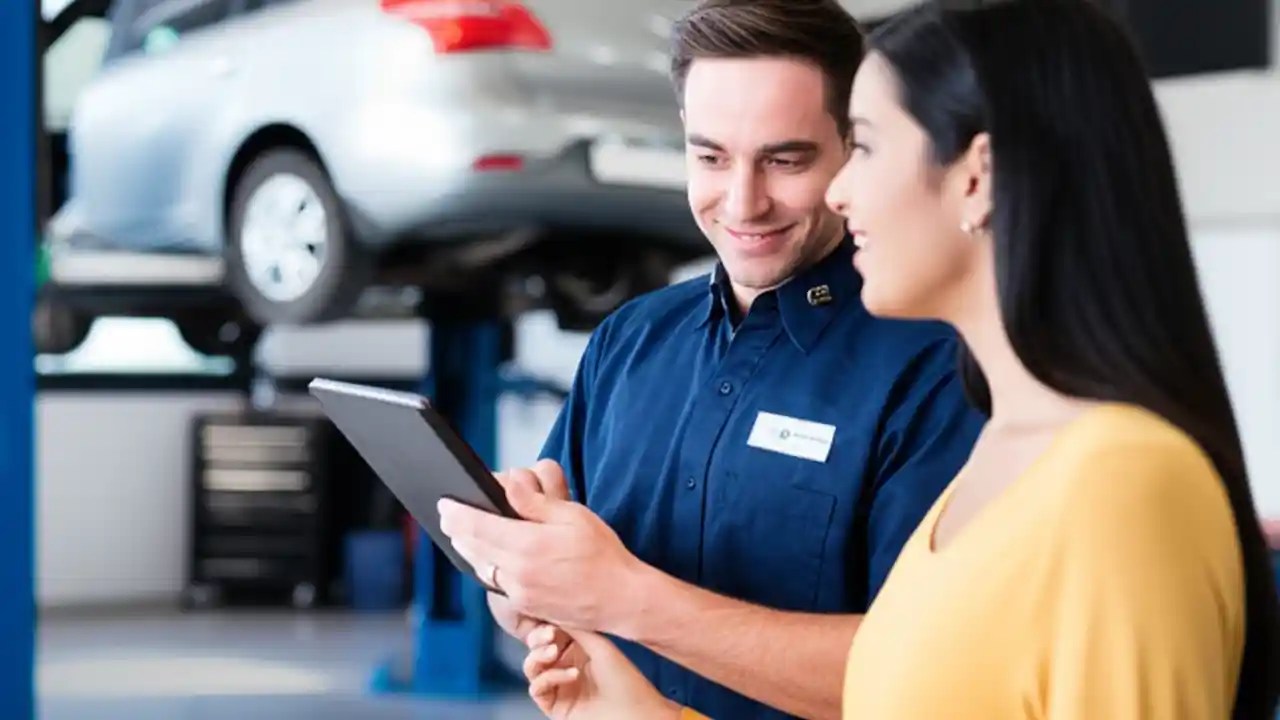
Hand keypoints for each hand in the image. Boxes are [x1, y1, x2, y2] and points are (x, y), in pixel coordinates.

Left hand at [438, 463, 648, 635]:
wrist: (620, 598)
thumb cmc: (602, 554)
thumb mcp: (573, 516)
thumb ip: (535, 503)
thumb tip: (510, 484)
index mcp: (528, 546)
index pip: (477, 527)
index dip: (455, 514)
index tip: (443, 503)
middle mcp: (517, 573)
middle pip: (472, 548)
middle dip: (457, 530)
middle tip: (448, 515)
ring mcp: (519, 593)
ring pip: (481, 567)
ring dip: (469, 549)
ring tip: (463, 533)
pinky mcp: (525, 606)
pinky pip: (496, 582)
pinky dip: (488, 566)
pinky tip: (490, 556)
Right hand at [524, 623, 681, 719]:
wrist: (634, 713)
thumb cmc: (625, 680)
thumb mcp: (600, 646)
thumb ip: (575, 629)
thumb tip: (554, 611)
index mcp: (578, 648)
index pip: (551, 632)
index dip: (545, 623)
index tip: (546, 616)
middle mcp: (565, 664)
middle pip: (536, 647)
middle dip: (538, 638)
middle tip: (548, 634)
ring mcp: (558, 685)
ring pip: (532, 666)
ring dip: (539, 656)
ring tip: (554, 652)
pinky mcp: (553, 705)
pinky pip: (537, 688)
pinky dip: (550, 677)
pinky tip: (571, 674)